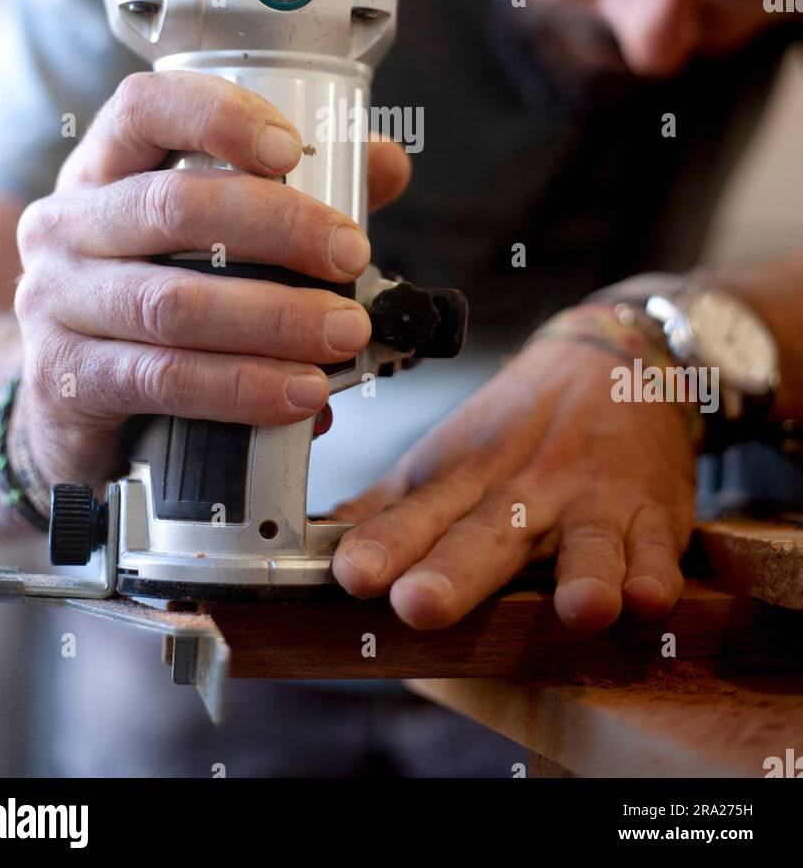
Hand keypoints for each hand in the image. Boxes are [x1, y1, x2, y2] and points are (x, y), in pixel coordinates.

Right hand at [13, 70, 409, 491]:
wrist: (67, 399)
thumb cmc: (155, 291)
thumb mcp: (205, 234)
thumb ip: (297, 193)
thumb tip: (384, 163)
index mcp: (105, 167)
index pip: (145, 108)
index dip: (219, 117)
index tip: (291, 148)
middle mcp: (67, 224)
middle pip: (173, 206)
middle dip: (280, 228)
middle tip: (350, 255)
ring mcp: (55, 301)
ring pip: (172, 303)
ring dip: (274, 319)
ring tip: (343, 333)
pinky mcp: (66, 379)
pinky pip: (163, 378)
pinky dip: (241, 387)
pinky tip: (299, 394)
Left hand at [332, 334, 695, 631]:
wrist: (609, 358)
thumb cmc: (514, 427)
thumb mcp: (445, 459)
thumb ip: (387, 509)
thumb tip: (310, 548)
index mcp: (464, 480)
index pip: (417, 516)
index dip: (384, 544)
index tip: (351, 574)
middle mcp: (524, 492)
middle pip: (488, 536)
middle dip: (456, 572)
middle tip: (420, 603)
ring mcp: (590, 501)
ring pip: (586, 544)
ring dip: (584, 574)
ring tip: (579, 608)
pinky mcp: (650, 511)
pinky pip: (657, 546)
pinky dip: (656, 571)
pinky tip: (651, 598)